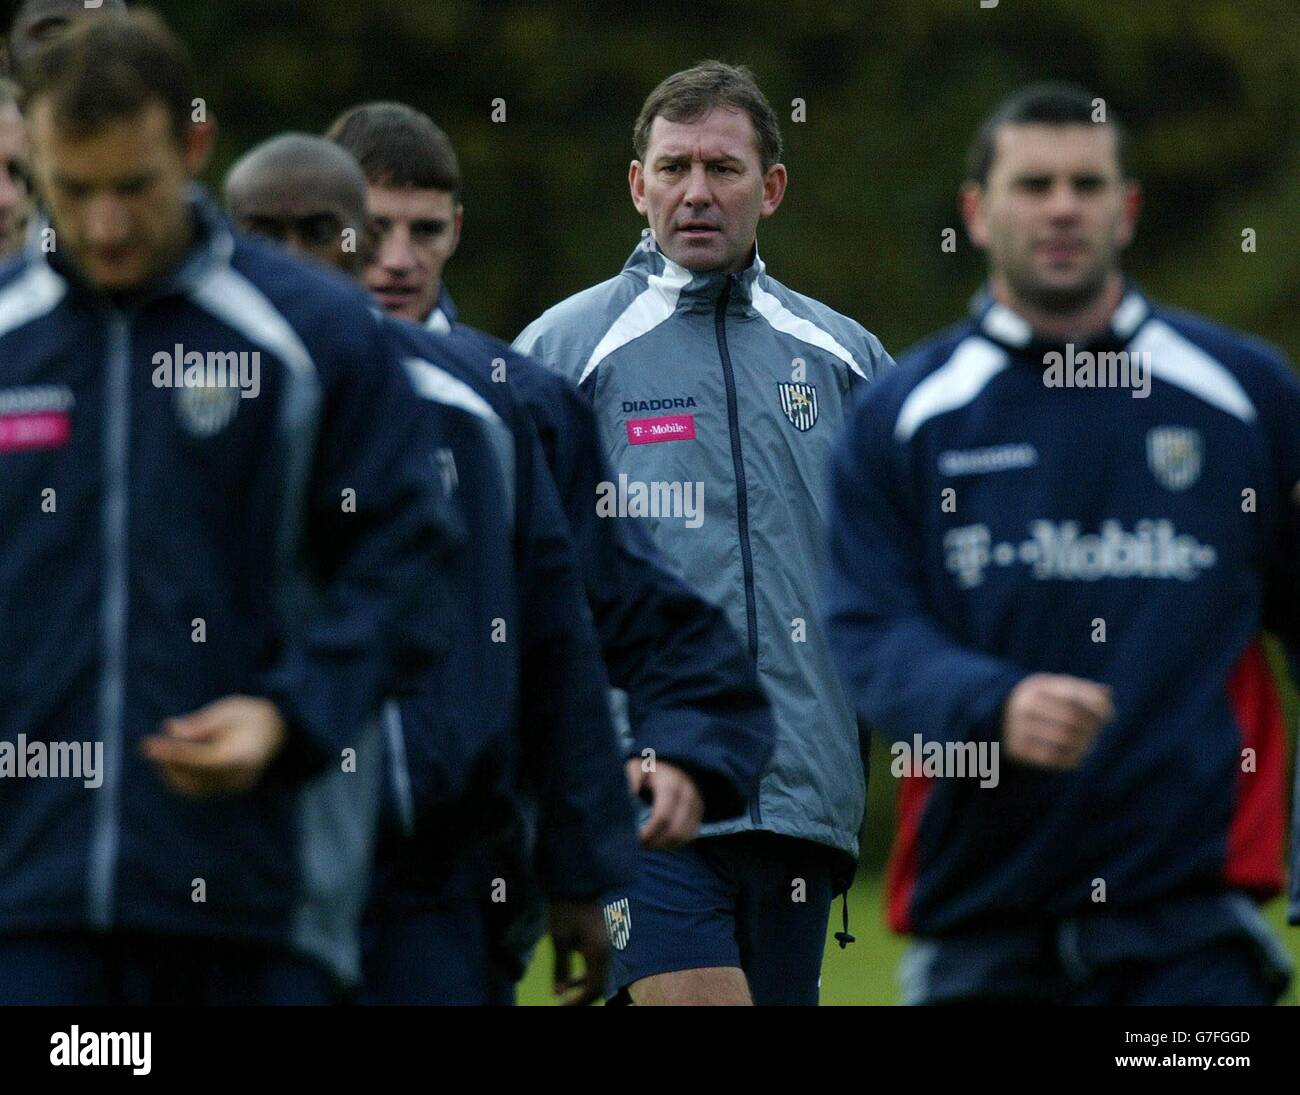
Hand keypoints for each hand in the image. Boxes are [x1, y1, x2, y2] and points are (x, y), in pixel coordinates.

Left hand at [142, 695, 287, 796]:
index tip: (150, 745)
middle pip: (194, 777)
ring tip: (161, 748)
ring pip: (191, 787)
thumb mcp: (229, 710)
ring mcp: (232, 787)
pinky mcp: (225, 789)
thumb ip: (201, 723)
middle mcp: (239, 778)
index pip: (202, 760)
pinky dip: (179, 775)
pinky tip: (170, 758)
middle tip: (150, 744)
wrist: (277, 732)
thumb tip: (170, 730)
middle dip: (169, 762)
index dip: (174, 753)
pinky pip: (196, 788)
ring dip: (171, 770)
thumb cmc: (252, 716)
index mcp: (245, 757)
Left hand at [548, 899, 609, 1006]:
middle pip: (600, 985)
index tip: (561, 1006)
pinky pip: (597, 966)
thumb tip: (558, 993)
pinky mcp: (601, 941)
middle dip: (582, 999)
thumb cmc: (566, 910)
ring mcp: (606, 946)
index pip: (594, 988)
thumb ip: (560, 968)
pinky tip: (570, 981)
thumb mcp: (559, 939)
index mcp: (598, 952)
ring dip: (584, 989)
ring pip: (599, 977)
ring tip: (564, 997)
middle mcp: (606, 951)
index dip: (578, 1002)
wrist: (577, 883)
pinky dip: (586, 976)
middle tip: (564, 1005)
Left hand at [625, 758, 704, 848]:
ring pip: (685, 836)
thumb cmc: (648, 768)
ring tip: (650, 844)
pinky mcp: (700, 811)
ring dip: (666, 845)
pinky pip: (691, 834)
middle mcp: (688, 794)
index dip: (650, 832)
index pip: (663, 816)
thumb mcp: (637, 767)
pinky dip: (676, 843)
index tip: (637, 839)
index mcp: (671, 783)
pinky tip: (662, 841)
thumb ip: (631, 781)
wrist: (671, 761)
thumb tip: (629, 797)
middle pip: (675, 830)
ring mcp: (697, 804)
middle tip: (641, 845)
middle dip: (657, 842)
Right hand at [1001, 673, 1113, 770]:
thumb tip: (1107, 695)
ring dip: (1084, 745)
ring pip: (1064, 738)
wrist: (997, 717)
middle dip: (1091, 727)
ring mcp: (1019, 727)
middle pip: (1071, 717)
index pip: (1074, 694)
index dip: (1097, 706)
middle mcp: (1026, 704)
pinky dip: (1070, 758)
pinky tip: (1077, 757)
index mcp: (1037, 686)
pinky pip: (1052, 757)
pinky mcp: (1017, 748)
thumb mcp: (1055, 689)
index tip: (1110, 717)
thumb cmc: (1040, 702)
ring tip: (1088, 745)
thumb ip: (1081, 690)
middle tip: (1097, 733)